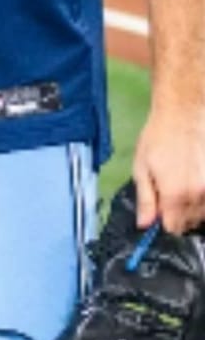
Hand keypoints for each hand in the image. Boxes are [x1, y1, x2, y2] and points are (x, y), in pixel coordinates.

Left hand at [131, 104, 204, 235]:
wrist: (184, 112)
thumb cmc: (158, 137)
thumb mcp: (141, 168)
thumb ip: (145, 200)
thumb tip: (145, 225)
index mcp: (175, 195)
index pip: (173, 228)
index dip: (165, 223)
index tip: (160, 212)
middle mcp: (198, 195)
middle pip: (191, 222)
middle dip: (179, 216)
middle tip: (170, 196)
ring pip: (204, 212)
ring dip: (194, 207)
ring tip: (184, 186)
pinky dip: (204, 196)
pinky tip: (196, 181)